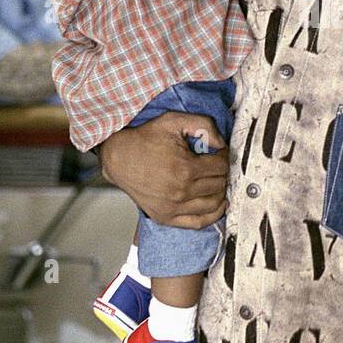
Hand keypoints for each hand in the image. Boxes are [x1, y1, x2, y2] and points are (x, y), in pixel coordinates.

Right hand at [97, 112, 227, 227]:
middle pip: (219, 185)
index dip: (224, 156)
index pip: (221, 166)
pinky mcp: (165, 217)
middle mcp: (180, 191)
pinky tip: (217, 204)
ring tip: (215, 180)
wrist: (118, 158)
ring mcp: (173, 208)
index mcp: (185, 168)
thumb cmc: (145, 139)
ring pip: (213, 204)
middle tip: (216, 164)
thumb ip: (204, 126)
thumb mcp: (175, 120)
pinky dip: (212, 215)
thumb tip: (222, 143)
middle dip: (222, 172)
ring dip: (219, 191)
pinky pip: (198, 222)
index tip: (218, 152)